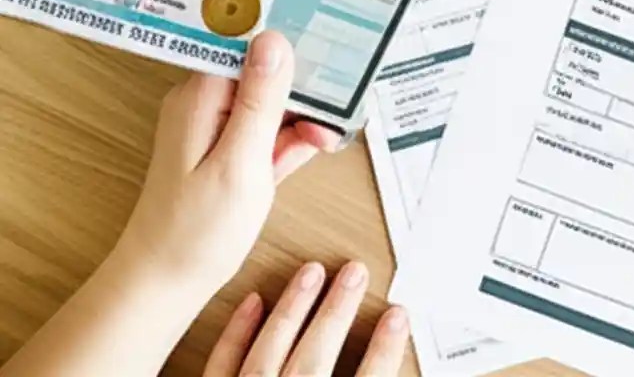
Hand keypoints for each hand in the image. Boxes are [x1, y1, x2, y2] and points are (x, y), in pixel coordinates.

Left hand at [115, 31, 340, 293]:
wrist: (166, 281)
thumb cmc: (196, 231)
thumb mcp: (240, 162)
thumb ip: (261, 100)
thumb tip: (273, 38)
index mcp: (201, 96)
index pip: (249, 46)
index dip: (290, 49)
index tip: (326, 59)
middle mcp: (205, 103)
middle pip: (265, 72)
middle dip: (304, 92)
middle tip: (330, 123)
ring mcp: (215, 126)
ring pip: (271, 101)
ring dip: (301, 119)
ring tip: (325, 142)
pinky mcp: (226, 149)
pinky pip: (266, 129)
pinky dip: (289, 139)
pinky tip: (309, 150)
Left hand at [205, 261, 408, 376]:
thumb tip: (406, 372)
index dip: (385, 349)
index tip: (399, 316)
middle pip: (316, 357)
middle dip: (338, 311)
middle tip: (355, 273)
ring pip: (270, 352)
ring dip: (293, 308)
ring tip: (311, 271)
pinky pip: (222, 367)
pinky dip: (236, 334)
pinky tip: (252, 302)